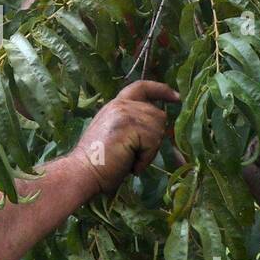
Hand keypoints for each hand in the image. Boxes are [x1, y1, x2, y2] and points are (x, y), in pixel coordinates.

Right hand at [71, 79, 179, 195]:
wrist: (82, 171)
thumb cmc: (98, 161)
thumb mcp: (117, 134)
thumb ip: (133, 124)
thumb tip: (159, 128)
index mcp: (116, 105)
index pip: (142, 87)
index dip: (161, 90)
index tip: (176, 97)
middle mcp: (120, 105)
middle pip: (158, 115)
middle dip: (154, 138)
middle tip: (134, 155)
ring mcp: (124, 114)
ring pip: (158, 129)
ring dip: (149, 150)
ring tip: (129, 159)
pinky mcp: (129, 126)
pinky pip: (153, 142)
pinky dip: (145, 158)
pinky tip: (130, 163)